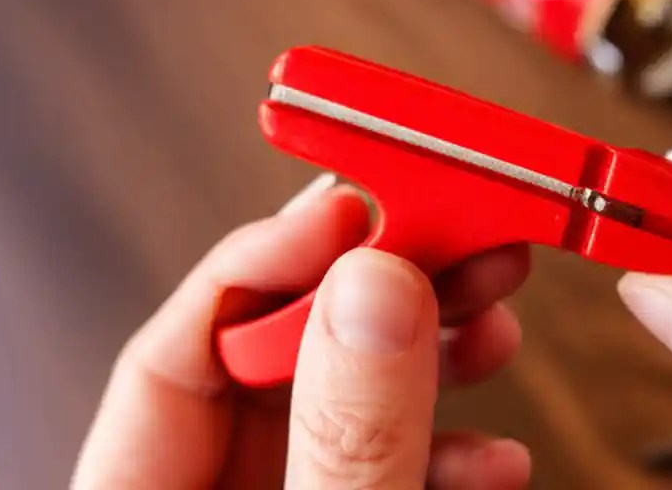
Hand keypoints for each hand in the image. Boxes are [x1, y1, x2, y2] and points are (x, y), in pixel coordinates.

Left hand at [72, 174, 531, 488]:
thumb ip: (344, 438)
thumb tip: (374, 294)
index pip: (176, 346)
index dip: (269, 260)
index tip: (355, 208)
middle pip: (278, 356)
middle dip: (380, 290)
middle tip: (456, 232)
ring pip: (346, 400)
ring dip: (433, 354)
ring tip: (494, 320)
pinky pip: (387, 463)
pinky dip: (449, 446)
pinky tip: (494, 450)